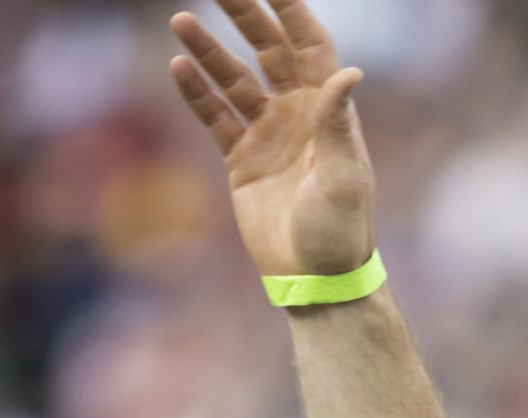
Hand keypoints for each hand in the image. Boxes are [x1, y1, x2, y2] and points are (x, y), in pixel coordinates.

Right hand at [169, 0, 374, 278]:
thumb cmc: (339, 232)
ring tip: (181, 21)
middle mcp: (298, 116)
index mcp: (328, 113)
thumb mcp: (343, 177)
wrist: (316, 280)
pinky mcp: (242, 161)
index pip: (309, 46)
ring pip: (234, 78)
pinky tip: (178, 67)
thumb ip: (338, 123)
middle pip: (268, 50)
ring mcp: (268, 135)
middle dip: (245, 14)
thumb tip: (349, 72)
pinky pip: (215, 116)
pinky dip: (196, 92)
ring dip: (209, 50)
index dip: (290, 11)